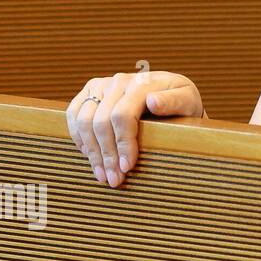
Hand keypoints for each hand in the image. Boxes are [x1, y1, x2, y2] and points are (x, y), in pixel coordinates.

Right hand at [65, 71, 204, 187]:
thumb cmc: (181, 100)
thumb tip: (153, 101)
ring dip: (92, 152)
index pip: (122, 116)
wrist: (170, 91)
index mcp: (141, 83)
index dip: (123, 144)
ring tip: (103, 175)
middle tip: (115, 179)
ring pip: (84, 122)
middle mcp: (117, 81)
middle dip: (107, 155)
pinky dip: (79, 138)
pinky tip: (90, 156)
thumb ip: (173, 101)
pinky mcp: (90, 91)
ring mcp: (101, 85)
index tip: (128, 167)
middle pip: (100, 122)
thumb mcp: (187, 100)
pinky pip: (73, 115)